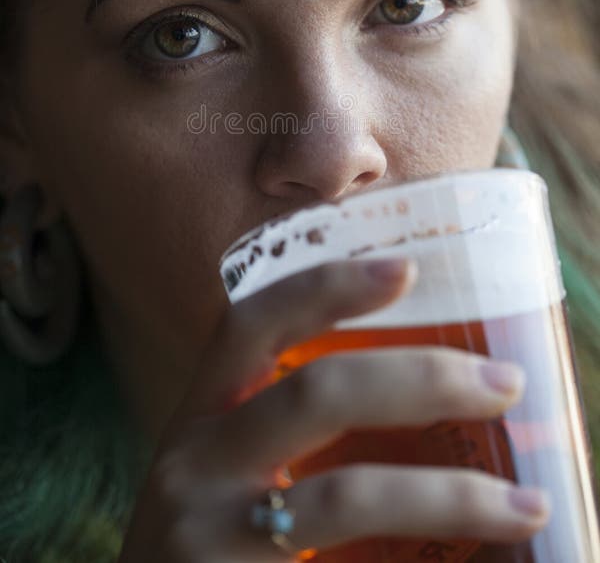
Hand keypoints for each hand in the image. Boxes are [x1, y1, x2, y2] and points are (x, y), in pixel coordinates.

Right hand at [117, 257, 549, 561]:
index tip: (407, 269)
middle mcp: (193, 468)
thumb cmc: (204, 548)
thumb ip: (285, 438)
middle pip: (316, 392)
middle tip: (502, 384)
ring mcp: (210, 537)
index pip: (250, 323)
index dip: (325, 287)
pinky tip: (474, 562)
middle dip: (423, 379)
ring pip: (349, 496)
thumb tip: (414, 399)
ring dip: (452, 495)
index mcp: (198, 420)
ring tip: (522, 504)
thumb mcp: (223, 476)